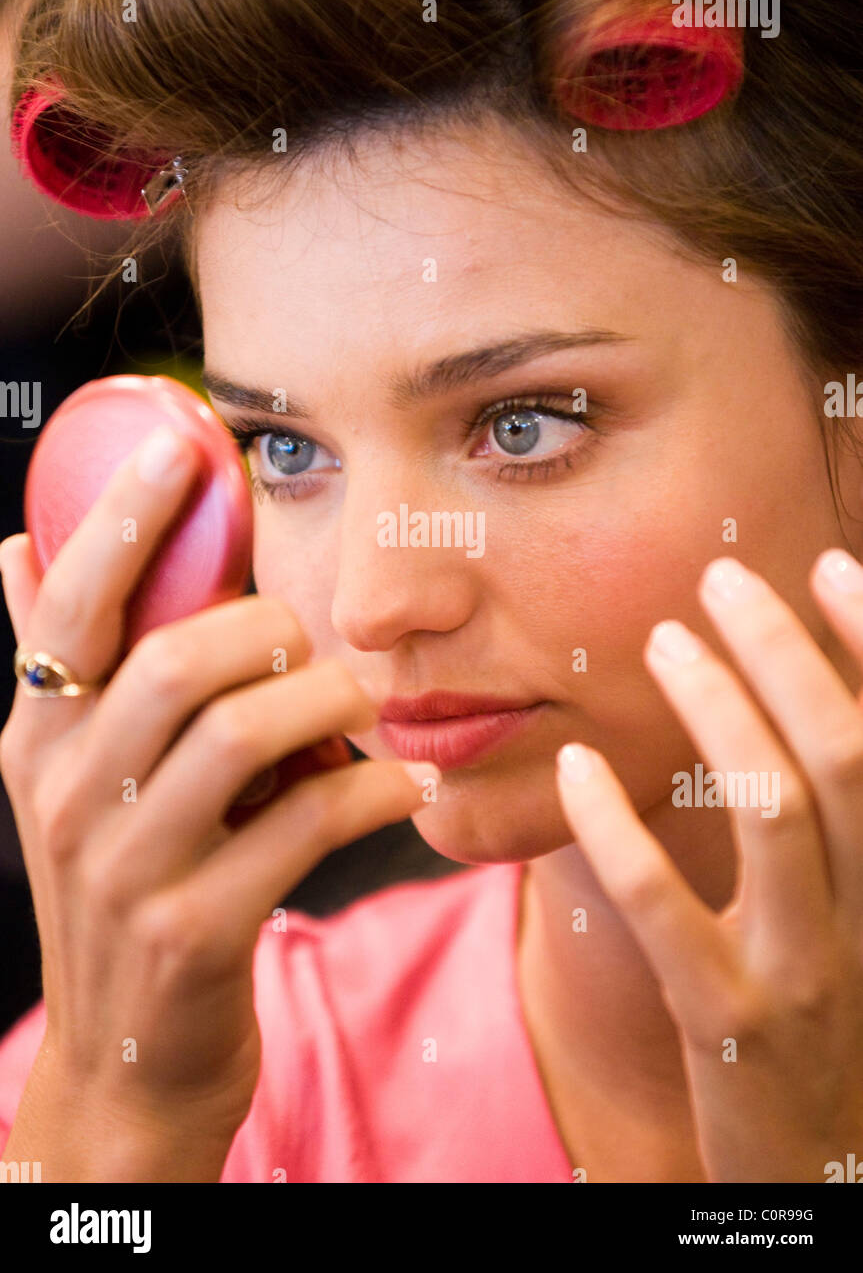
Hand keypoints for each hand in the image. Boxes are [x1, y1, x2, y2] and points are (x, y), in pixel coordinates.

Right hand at [0, 425, 435, 1157]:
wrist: (130, 1060)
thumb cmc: (126, 885)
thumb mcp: (73, 777)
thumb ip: (64, 663)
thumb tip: (19, 541)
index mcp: (38, 737)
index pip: (71, 605)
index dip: (123, 520)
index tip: (183, 448)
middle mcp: (68, 794)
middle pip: (179, 658)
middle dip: (272, 629)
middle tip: (316, 641)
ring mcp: (127, 868)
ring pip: (245, 732)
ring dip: (329, 704)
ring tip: (366, 706)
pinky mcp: (195, 930)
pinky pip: (304, 826)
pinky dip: (370, 793)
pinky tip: (403, 785)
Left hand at [554, 551, 862, 1183]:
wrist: (824, 1175)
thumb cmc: (835, 1018)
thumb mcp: (857, 915)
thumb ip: (837, 824)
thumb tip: (793, 706)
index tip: (828, 565)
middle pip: (842, 755)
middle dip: (786, 652)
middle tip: (722, 580)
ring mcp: (807, 971)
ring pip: (772, 812)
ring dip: (717, 711)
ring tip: (662, 642)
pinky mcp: (729, 1021)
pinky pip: (664, 906)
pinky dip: (617, 826)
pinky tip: (577, 765)